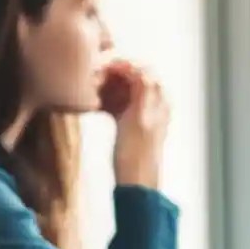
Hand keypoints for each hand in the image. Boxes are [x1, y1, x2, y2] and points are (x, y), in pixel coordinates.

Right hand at [104, 60, 169, 189]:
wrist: (135, 184)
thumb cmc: (137, 155)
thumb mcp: (140, 119)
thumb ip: (143, 91)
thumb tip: (142, 67)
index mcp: (160, 99)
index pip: (142, 69)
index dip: (121, 64)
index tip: (100, 67)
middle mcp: (153, 103)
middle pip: (130, 76)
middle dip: (110, 75)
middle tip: (91, 81)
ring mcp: (140, 112)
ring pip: (120, 89)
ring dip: (104, 87)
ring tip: (90, 93)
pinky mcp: (128, 122)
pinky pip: (115, 103)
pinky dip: (103, 101)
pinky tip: (92, 107)